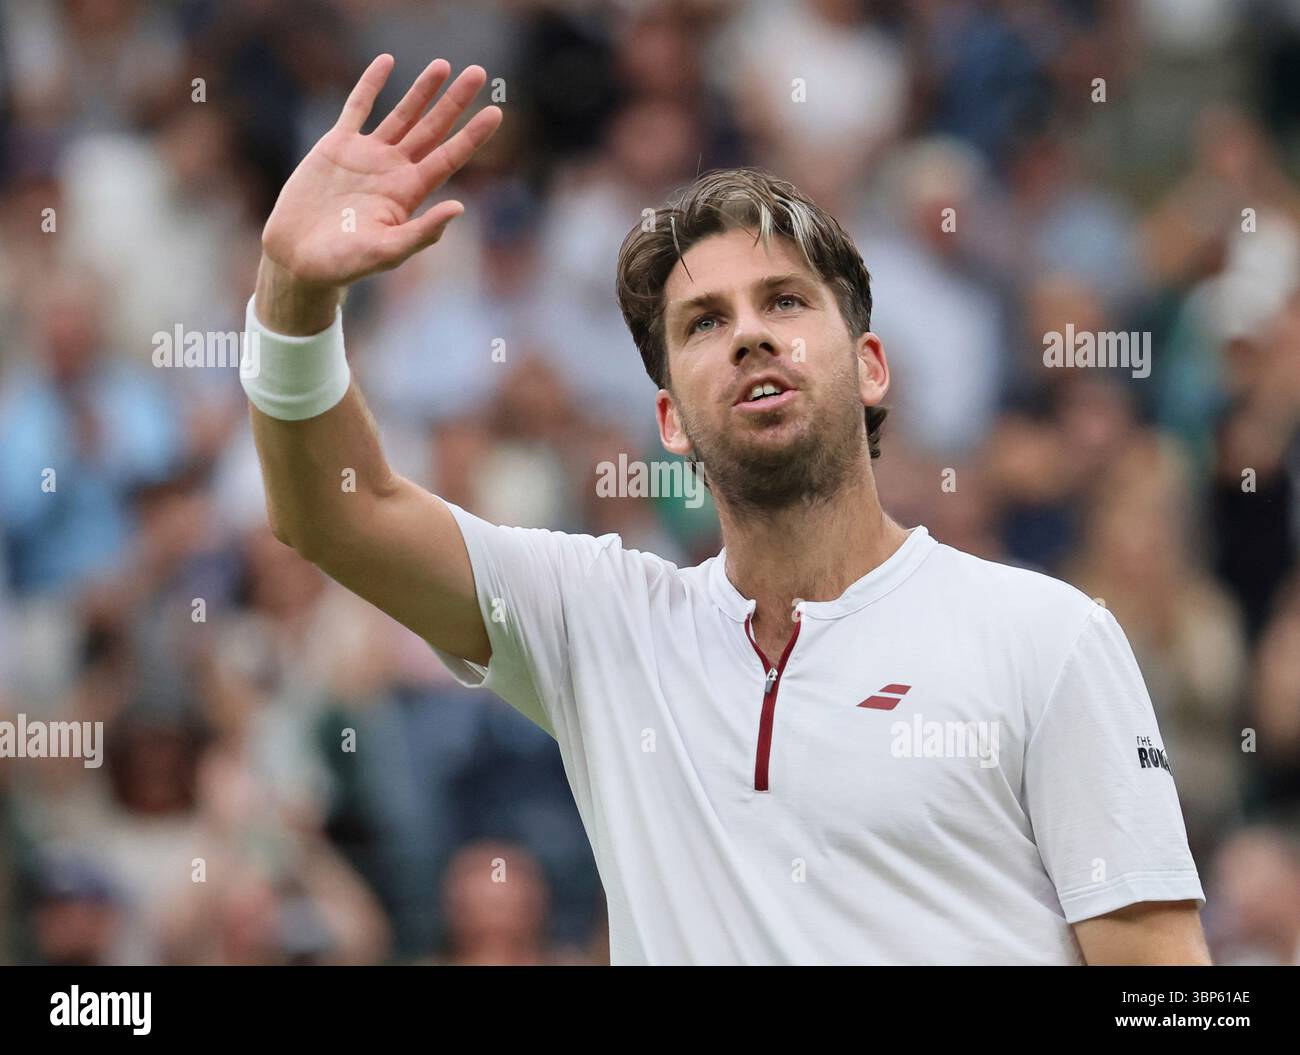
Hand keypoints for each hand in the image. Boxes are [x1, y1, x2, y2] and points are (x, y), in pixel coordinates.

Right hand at [258, 55, 501, 330]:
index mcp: (409, 194)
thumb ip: (422, 232)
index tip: (496, 113)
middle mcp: (393, 170)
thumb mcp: (387, 252)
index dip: (472, 136)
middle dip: (455, 102)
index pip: (448, 157)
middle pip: (432, 129)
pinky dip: (371, 84)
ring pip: (402, 115)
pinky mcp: (336, 146)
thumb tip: (459, 208)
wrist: (299, 258)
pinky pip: (357, 107)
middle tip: (478, 72)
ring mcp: (366, 156)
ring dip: (422, 90)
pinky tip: (386, 62)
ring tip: (443, 65)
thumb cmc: (344, 264)